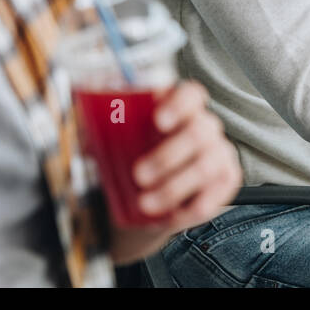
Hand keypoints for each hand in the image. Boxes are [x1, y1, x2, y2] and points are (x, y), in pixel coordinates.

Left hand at [108, 80, 242, 264]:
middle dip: (167, 156)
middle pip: (199, 131)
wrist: (142, 207)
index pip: (191, 94)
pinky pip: (217, 194)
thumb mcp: (114, 145)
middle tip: (138, 176)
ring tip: (147, 203)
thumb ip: (102, 132)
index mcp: (180, 109)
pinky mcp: (227, 180)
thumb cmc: (130, 165)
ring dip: (174, 187)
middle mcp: (204, 127)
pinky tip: (171, 215)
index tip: (158, 120)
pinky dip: (192, 207)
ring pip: (206, 165)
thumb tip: (82, 128)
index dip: (180, 104)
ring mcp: (219, 153)